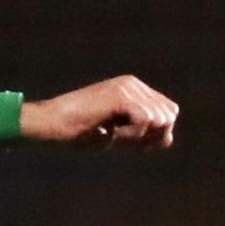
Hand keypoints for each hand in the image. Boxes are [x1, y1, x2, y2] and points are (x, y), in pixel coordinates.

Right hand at [22, 76, 178, 147]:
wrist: (55, 125)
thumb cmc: (82, 132)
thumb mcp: (120, 136)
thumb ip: (145, 135)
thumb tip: (168, 138)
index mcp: (135, 89)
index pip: (169, 112)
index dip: (157, 133)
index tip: (132, 142)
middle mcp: (134, 83)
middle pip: (168, 116)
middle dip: (151, 135)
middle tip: (121, 138)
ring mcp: (127, 87)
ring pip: (159, 119)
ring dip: (138, 136)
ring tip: (112, 133)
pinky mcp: (120, 95)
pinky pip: (146, 121)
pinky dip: (132, 135)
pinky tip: (111, 132)